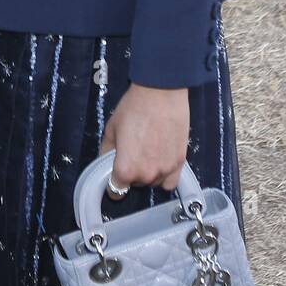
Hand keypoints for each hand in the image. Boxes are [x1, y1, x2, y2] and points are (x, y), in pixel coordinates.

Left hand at [98, 82, 189, 197]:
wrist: (161, 93)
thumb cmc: (135, 107)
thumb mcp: (111, 129)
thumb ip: (106, 151)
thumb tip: (106, 162)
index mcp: (125, 169)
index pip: (115, 191)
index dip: (112, 182)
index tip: (114, 175)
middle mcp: (146, 175)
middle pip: (135, 185)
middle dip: (131, 172)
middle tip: (132, 152)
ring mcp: (165, 171)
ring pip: (152, 183)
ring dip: (148, 173)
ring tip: (148, 151)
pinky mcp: (179, 164)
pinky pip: (170, 182)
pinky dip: (165, 176)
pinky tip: (161, 161)